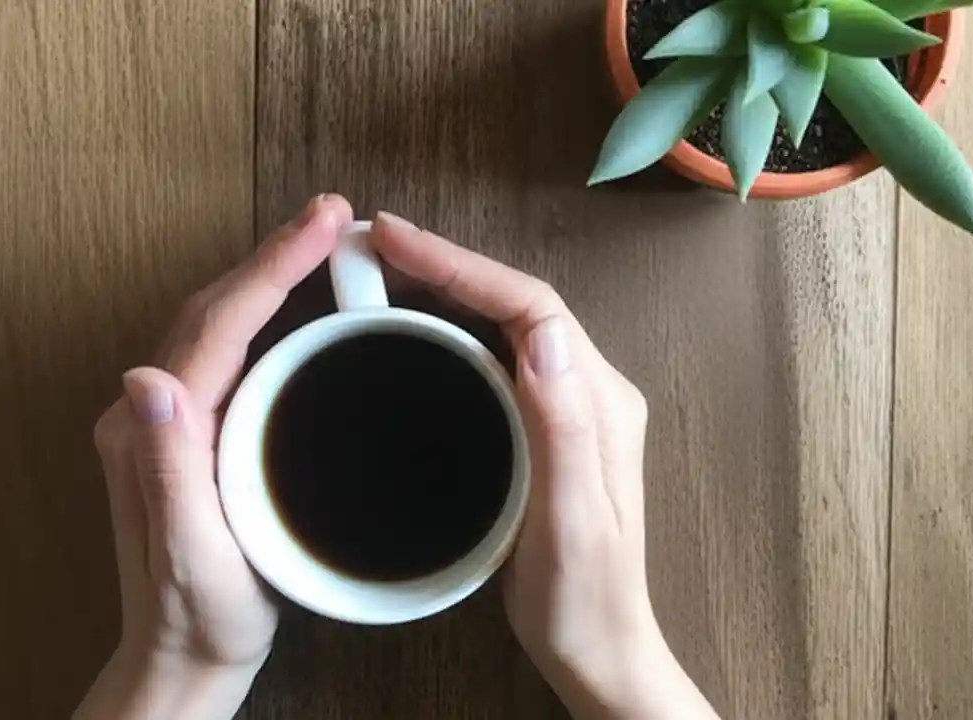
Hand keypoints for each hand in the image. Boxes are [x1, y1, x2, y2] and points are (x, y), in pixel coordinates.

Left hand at [75, 195, 353, 719]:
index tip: (323, 223)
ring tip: (322, 240)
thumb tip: (145, 373)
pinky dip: (263, 312)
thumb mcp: (190, 555)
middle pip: (213, 309)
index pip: (215, 327)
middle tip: (333, 214)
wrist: (183, 657)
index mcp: (152, 432)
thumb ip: (167, 469)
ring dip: (267, 274)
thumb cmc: (199, 616)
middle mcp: (148, 413)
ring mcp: (166, 420)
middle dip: (272, 254)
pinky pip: (226, 351)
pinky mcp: (189, 432)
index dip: (271, 267)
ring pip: (218, 323)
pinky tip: (300, 305)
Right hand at [370, 213, 718, 719]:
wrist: (600, 650)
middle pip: (516, 302)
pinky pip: (496, 358)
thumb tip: (542, 334)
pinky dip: (452, 330)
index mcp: (597, 401)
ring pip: (505, 324)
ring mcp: (569, 408)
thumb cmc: (583, 600)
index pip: (531, 305)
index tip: (393, 242)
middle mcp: (588, 390)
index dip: (461, 265)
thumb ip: (564, 430)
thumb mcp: (573, 523)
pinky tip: (413, 333)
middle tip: (372, 245)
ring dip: (447, 290)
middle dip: (447, 265)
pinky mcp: (547, 429)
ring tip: (382, 272)